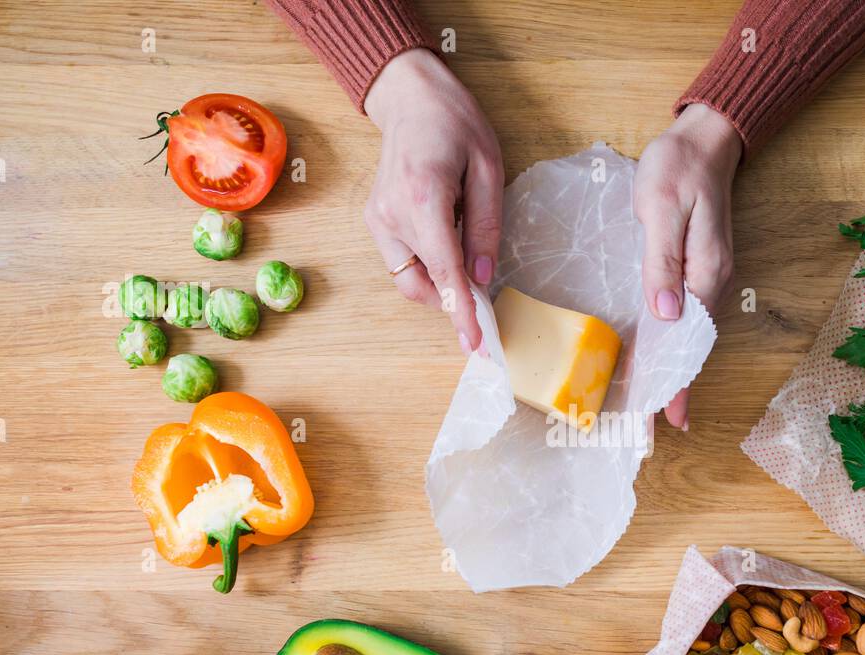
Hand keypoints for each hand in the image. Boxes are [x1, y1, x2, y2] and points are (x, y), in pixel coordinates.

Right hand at [363, 49, 503, 352]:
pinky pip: (402, 262)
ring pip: (410, 279)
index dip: (463, 313)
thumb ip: (487, 226)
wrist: (410, 99)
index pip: (446, 272)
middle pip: (423, 286)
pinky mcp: (375, 221)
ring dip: (441, 281)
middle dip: (453, 300)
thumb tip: (484, 276)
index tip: (476, 346)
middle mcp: (392, 215)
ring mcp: (378, 220)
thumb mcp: (489, 169)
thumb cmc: (455, 124)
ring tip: (464, 247)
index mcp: (423, 199)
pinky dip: (428, 265)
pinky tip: (446, 235)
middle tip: (485, 293)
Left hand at [633, 103, 742, 428]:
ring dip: (668, 373)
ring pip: (684, 339)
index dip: (675, 383)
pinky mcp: (694, 272)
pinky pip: (681, 320)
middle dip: (670, 391)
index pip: (686, 343)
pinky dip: (667, 346)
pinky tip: (654, 361)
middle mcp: (710, 285)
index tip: (666, 421)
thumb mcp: (664, 209)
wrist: (704, 140)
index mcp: (705, 276)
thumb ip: (663, 261)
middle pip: (689, 350)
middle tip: (649, 432)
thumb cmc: (679, 169)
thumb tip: (665, 315)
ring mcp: (704, 280)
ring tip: (648, 410)